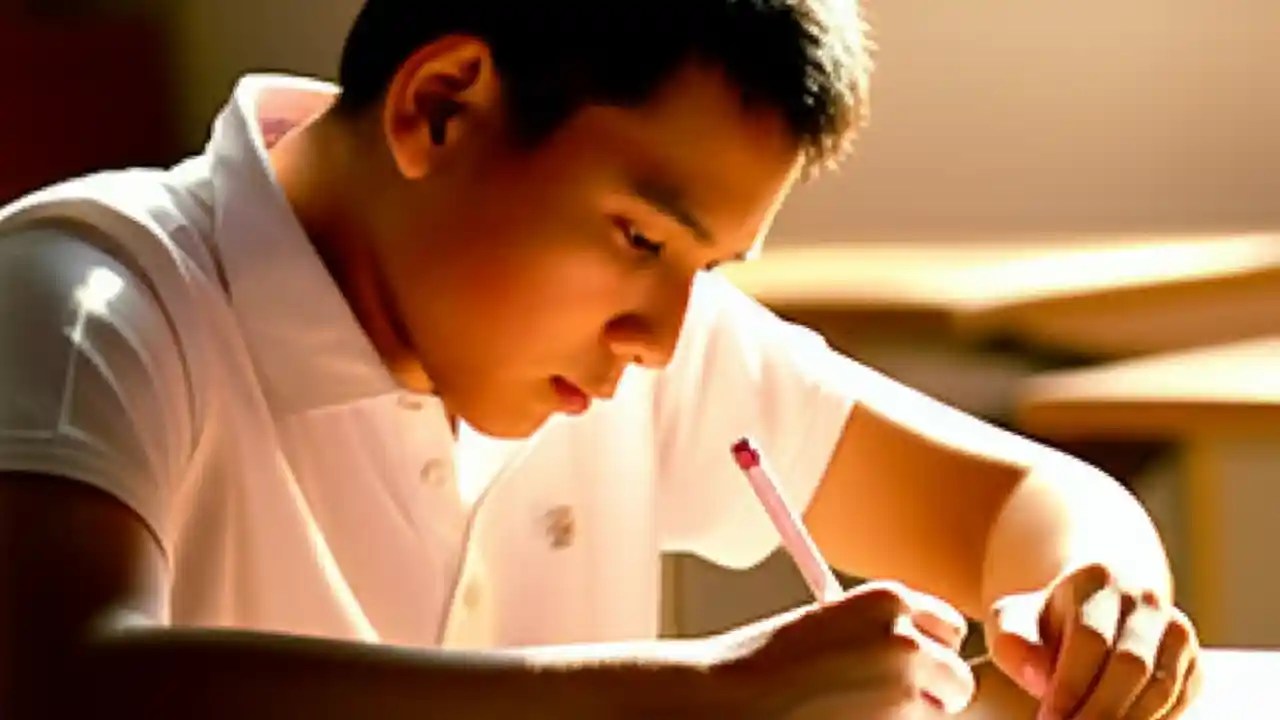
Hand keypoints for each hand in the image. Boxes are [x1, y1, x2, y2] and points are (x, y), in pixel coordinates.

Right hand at [708, 580, 975, 718]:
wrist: (723, 700)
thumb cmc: (758, 666)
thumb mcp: (825, 625)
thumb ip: (875, 634)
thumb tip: (916, 660)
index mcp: (888, 600)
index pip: (949, 628)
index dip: (927, 651)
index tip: (903, 667)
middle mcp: (907, 641)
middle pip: (957, 679)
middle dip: (930, 694)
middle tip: (880, 704)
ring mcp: (904, 692)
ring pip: (936, 717)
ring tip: (849, 715)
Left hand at [985, 564, 1201, 718]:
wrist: (1092, 611)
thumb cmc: (1043, 623)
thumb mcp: (1012, 620)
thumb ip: (1012, 644)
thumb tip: (1040, 681)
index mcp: (1097, 579)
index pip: (1090, 638)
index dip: (1069, 685)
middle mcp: (1146, 599)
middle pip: (1131, 663)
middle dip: (1100, 711)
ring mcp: (1176, 628)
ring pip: (1162, 685)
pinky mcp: (1193, 661)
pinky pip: (1180, 698)